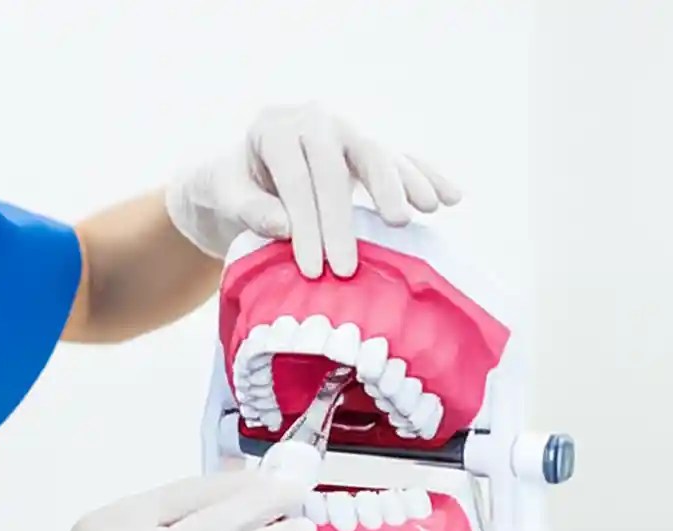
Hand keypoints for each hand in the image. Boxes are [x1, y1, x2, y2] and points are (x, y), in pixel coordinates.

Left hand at [165, 101, 461, 277]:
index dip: (304, 223)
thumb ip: (246, 207)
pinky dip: (425, 177)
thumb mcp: (222, 196)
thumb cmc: (229, 188)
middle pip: (338, 164)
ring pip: (376, 154)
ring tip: (420, 214)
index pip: (295, 176)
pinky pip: (400, 160)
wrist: (240, 174)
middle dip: (345, 218)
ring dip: (400, 185)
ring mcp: (345, 133)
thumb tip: (283, 226)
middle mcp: (314, 121)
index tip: (312, 268)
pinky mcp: (366, 151)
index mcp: (274, 128)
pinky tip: (451, 198)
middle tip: (349, 266)